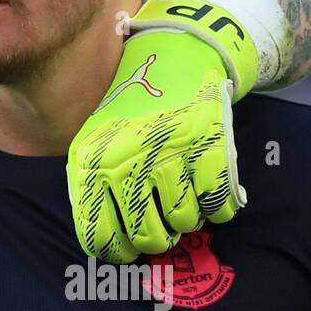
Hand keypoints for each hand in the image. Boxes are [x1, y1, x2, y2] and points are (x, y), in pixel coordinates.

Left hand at [66, 0, 257, 263]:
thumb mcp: (95, 144)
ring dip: (188, 219)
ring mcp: (168, 152)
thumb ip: (97, 190)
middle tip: (161, 228)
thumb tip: (111, 248)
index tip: (127, 252)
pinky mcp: (206, 144)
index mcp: (92, 162)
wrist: (171, 57)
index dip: (116, 253)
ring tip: (181, 199)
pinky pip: (218, 204)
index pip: (99, 234)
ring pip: (186, 223)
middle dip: (158, 240)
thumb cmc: (129, 112)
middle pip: (148, 237)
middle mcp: (126, 160)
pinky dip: (218, 207)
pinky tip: (208, 193)